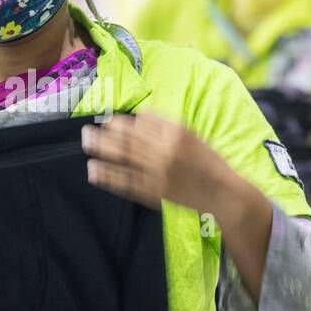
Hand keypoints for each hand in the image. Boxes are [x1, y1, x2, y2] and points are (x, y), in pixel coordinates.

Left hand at [81, 112, 233, 213]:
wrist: (224, 194)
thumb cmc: (208, 163)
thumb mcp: (192, 135)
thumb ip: (166, 125)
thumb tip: (139, 115)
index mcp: (176, 133)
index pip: (142, 123)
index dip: (121, 122)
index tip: (107, 119)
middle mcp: (165, 150)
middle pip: (129, 139)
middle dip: (105, 134)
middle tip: (86, 130)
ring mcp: (158, 172)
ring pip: (125, 158)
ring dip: (102, 150)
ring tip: (86, 144)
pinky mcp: (155, 193)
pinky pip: (127, 183)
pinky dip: (108, 177)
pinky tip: (94, 171)